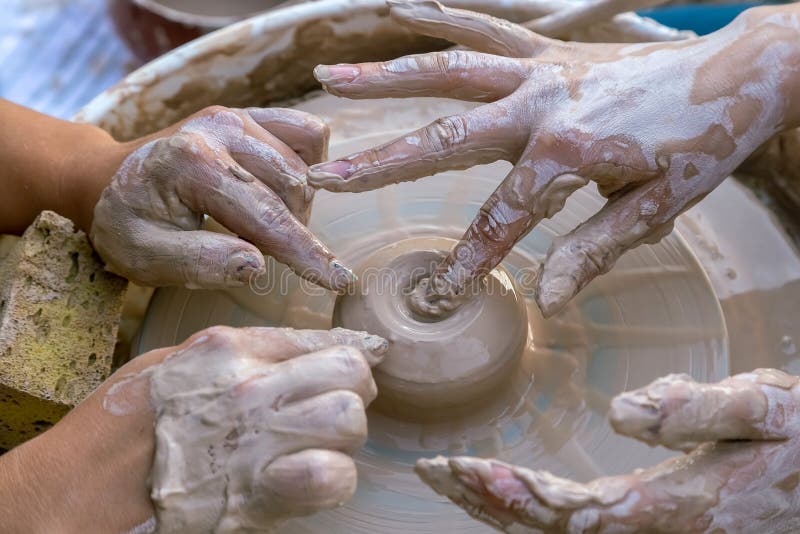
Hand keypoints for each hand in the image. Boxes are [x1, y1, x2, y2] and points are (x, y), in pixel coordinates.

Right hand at [0, 326, 386, 532]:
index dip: (352, 352)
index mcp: (228, 349)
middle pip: (349, 373)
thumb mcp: (173, 362)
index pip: (318, 340)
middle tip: (338, 405)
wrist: (80, 491)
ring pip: (349, 420)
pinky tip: (312, 478)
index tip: (370, 358)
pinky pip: (331, 478)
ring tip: (322, 444)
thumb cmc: (121, 423)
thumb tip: (299, 348)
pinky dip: (333, 480)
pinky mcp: (258, 493)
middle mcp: (249, 387)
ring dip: (345, 436)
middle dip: (355, 390)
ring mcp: (256, 439)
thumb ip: (238, 350)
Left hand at [91, 105, 355, 290]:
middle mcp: (221, 129)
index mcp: (193, 163)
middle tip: (261, 252)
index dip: (307, 255)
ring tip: (264, 225)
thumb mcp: (143, 258)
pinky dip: (307, 166)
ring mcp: (237, 117)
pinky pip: (306, 134)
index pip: (268, 217)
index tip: (342, 282)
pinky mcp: (247, 115)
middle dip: (293, 231)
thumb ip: (199, 263)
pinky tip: (281, 190)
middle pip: (293, 191)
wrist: (106, 181)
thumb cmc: (124, 224)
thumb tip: (257, 264)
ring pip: (304, 167)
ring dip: (298, 204)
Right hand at [308, 1, 799, 315]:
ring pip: (450, 70)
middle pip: (446, 137)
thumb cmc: (705, 145)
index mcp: (567, 152)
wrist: (745, 73)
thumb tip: (546, 297)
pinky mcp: (553, 51)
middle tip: (328, 175)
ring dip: (388, 76)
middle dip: (383, 161)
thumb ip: (593, 251)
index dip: (470, 261)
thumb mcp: (656, 209)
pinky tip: (402, 9)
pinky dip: (445, 17)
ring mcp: (543, 70)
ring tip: (331, 77)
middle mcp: (542, 104)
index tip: (441, 293)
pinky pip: (490, 29)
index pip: (501, 219)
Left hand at [416, 368, 799, 532]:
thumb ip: (698, 412)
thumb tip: (619, 413)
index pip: (575, 511)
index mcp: (678, 508)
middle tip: (434, 471)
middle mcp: (659, 531)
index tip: (459, 469)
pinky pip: (585, 524)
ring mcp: (658, 532)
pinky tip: (514, 495)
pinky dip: (536, 510)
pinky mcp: (661, 522)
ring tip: (455, 482)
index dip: (513, 496)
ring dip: (503, 509)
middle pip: (554, 531)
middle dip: (487, 501)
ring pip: (563, 533)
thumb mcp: (768, 412)